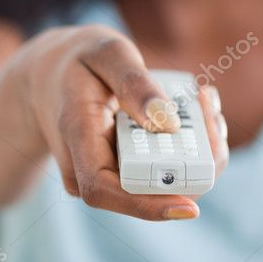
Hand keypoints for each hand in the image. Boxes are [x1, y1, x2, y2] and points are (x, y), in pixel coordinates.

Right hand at [7, 24, 228, 219]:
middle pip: (147, 189)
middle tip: (210, 108)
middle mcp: (88, 166)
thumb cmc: (80, 62)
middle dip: (195, 160)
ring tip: (206, 100)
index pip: (102, 189)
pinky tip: (199, 106)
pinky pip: (163, 166)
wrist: (51, 78)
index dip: (146, 205)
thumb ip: (134, 82)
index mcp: (76, 137)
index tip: (189, 208)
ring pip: (163, 182)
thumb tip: (169, 123)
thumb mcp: (106, 53)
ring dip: (200, 149)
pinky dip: (192, 142)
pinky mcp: (125, 166)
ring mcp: (107, 171)